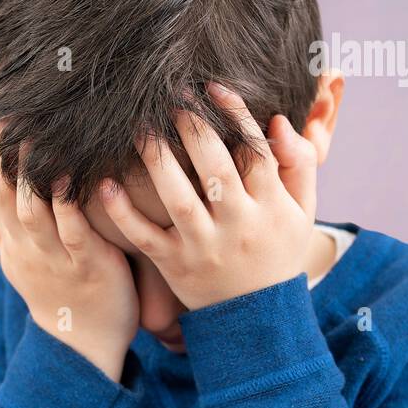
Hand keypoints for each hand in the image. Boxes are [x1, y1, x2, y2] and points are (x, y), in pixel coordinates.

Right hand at [0, 123, 138, 380]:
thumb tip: (16, 167)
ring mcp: (52, 256)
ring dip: (30, 170)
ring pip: (32, 207)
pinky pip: (74, 231)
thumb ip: (25, 210)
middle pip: (4, 188)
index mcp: (10, 235)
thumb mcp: (31, 248)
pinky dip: (70, 203)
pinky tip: (74, 174)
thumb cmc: (63, 284)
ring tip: (30, 132)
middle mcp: (24, 243)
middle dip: (0, 148)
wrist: (81, 343)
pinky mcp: (86, 267)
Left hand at [97, 82, 317, 310]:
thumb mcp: (303, 213)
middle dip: (194, 130)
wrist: (258, 319)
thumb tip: (277, 121)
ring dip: (157, 161)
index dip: (235, 117)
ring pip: (178, 200)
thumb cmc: (278, 253)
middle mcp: (237, 226)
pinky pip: (144, 237)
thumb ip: (299, 165)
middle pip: (216, 170)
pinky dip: (122, 212)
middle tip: (172, 98)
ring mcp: (203, 247)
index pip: (256, 154)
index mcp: (271, 208)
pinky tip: (105, 184)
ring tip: (141, 128)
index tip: (214, 88)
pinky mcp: (173, 265)